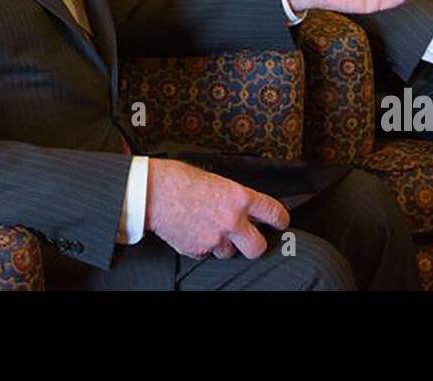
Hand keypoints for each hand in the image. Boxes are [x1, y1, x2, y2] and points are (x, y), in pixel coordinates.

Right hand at [145, 159, 289, 259]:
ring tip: (210, 228)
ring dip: (225, 245)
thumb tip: (241, 205)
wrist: (152, 192)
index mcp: (239, 198)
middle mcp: (231, 221)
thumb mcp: (214, 179)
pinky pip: (207, 254)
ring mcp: (215, 239)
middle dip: (255, 244)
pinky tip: (194, 231)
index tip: (281, 223)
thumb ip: (232, 195)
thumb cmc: (178, 179)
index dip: (281, 220)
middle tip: (250, 238)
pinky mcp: (198, 250)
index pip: (274, 213)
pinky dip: (203, 246)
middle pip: (258, 247)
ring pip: (230, 253)